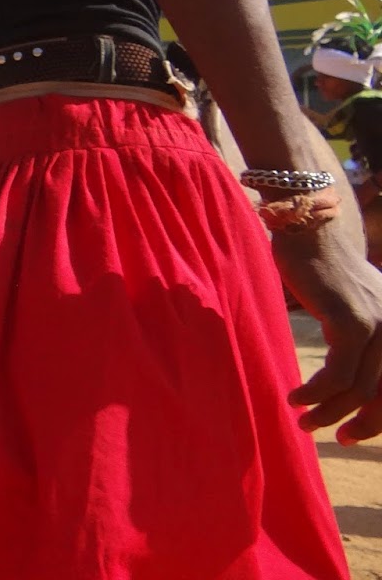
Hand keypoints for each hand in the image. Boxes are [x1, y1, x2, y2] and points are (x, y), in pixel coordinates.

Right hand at [288, 257, 381, 444]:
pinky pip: (337, 373)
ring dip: (328, 412)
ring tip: (304, 421)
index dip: (379, 418)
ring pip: (359, 389)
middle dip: (362, 424)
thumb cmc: (325, 270)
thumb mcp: (354, 309)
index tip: (351, 435)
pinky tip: (296, 396)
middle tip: (336, 439)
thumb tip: (353, 383)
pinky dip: (315, 393)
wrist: (311, 229)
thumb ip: (362, 339)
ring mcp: (378, 324)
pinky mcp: (351, 321)